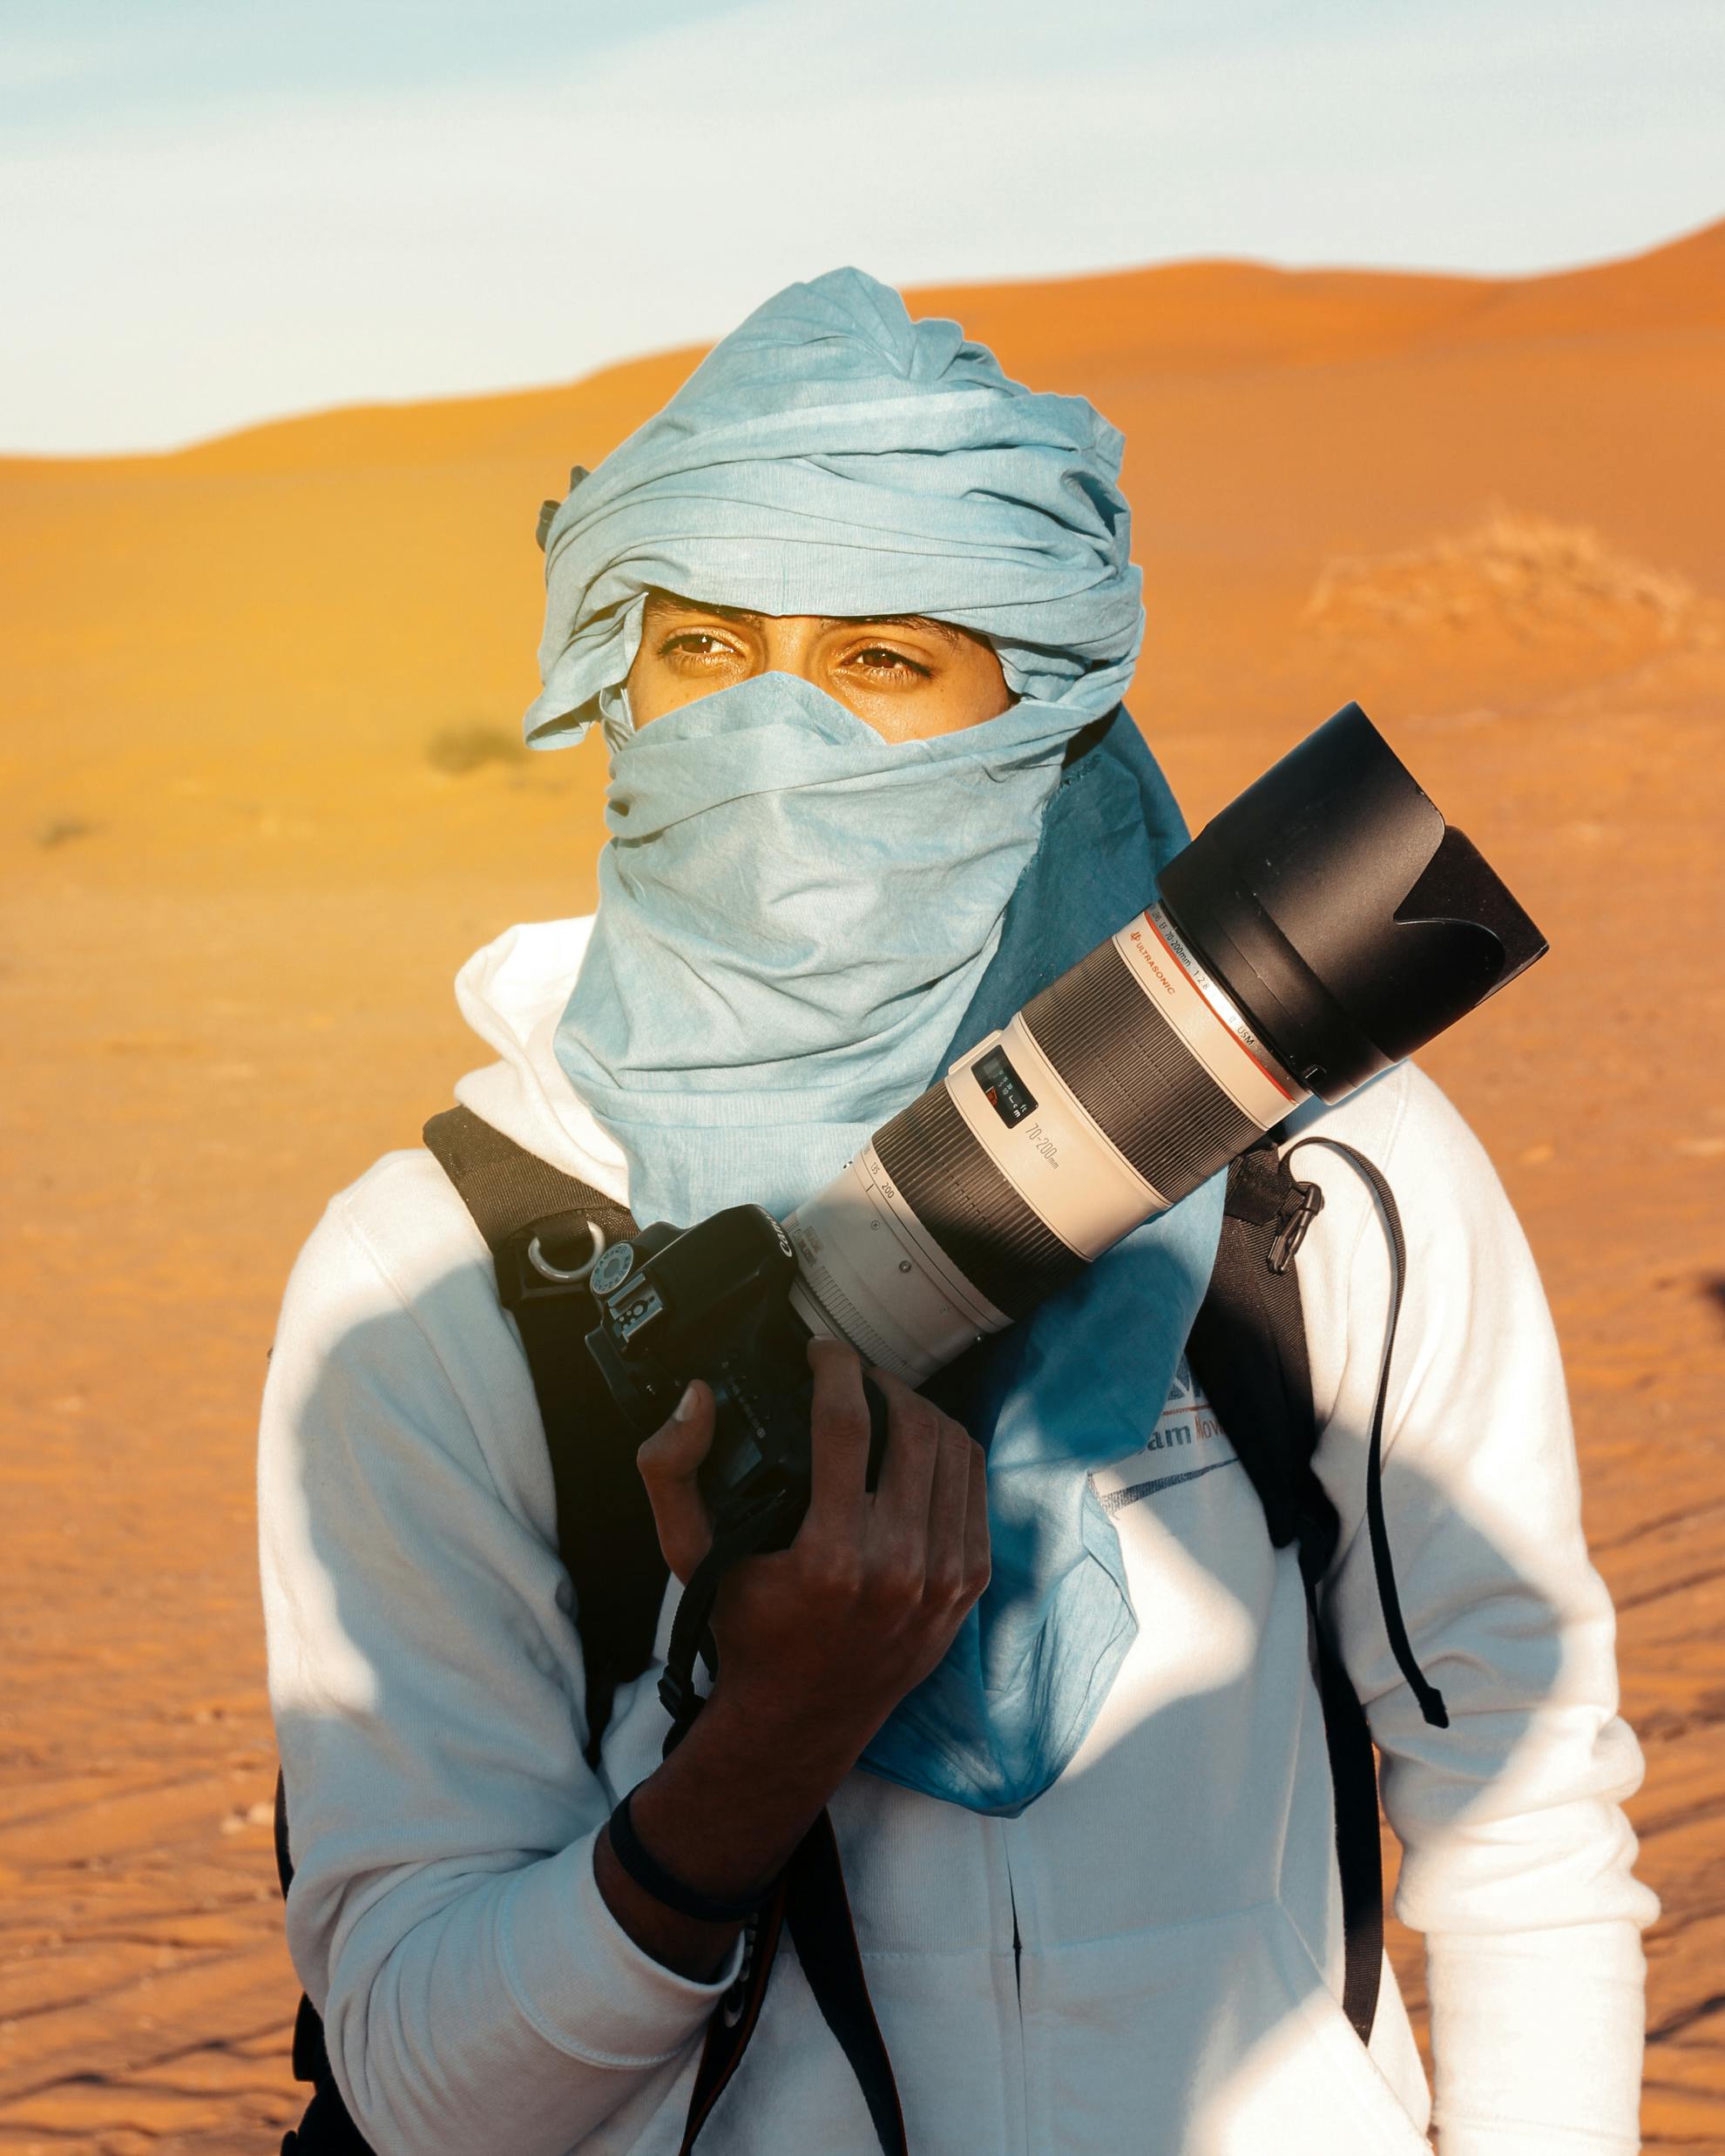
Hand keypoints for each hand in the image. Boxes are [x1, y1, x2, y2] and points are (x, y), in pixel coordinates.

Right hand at [601, 1340, 989, 1979]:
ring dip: (920, 1411)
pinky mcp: (970, 1583)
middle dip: (882, 1384)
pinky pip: (974, 1487)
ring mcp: (944, 1578)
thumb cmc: (744, 1631)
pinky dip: (948, 1452)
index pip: (847, 1426)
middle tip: (854, 1376)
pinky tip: (917, 1445)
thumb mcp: (690, 1559)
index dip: (835, 1367)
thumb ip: (672, 1473)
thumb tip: (698, 1396)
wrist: (800, 1722)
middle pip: (913, 1428)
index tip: (821, 1349)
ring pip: (953, 1449)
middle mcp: (899, 1568)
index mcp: (831, 1559)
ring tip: (886, 1403)